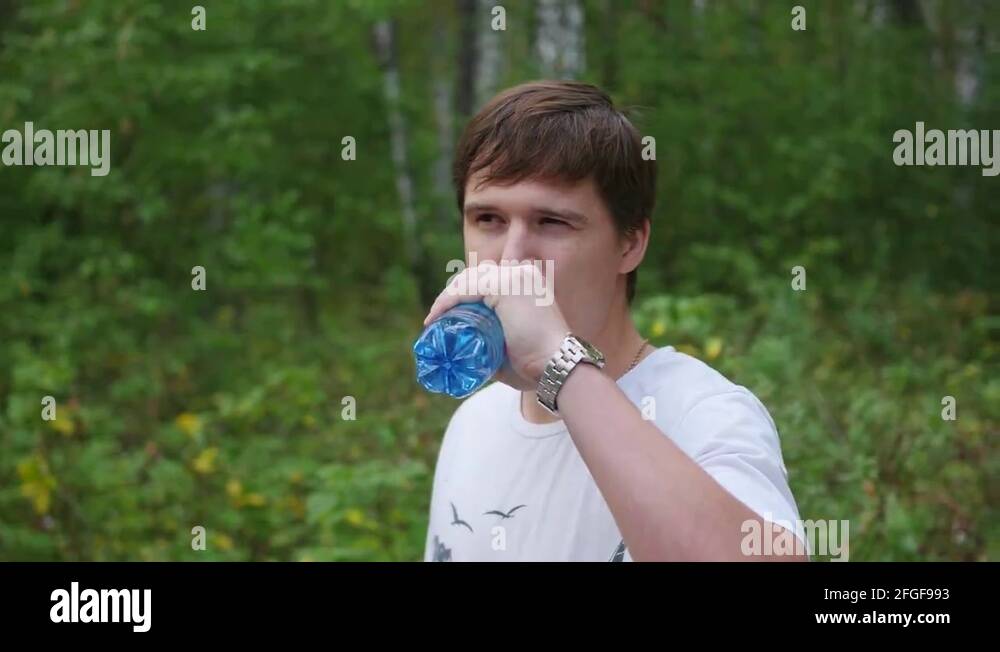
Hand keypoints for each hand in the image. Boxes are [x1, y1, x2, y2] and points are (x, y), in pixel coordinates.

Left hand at [422, 262, 568, 390]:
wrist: (556, 366)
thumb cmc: (537, 366)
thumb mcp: (512, 346)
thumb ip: (494, 344)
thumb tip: (469, 353)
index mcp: (528, 281)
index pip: (488, 277)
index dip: (465, 292)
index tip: (447, 315)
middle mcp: (522, 273)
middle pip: (475, 275)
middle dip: (453, 294)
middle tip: (437, 318)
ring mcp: (514, 277)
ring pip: (468, 280)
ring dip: (447, 298)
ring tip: (433, 320)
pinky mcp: (504, 286)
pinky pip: (466, 289)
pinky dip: (447, 301)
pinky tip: (435, 316)